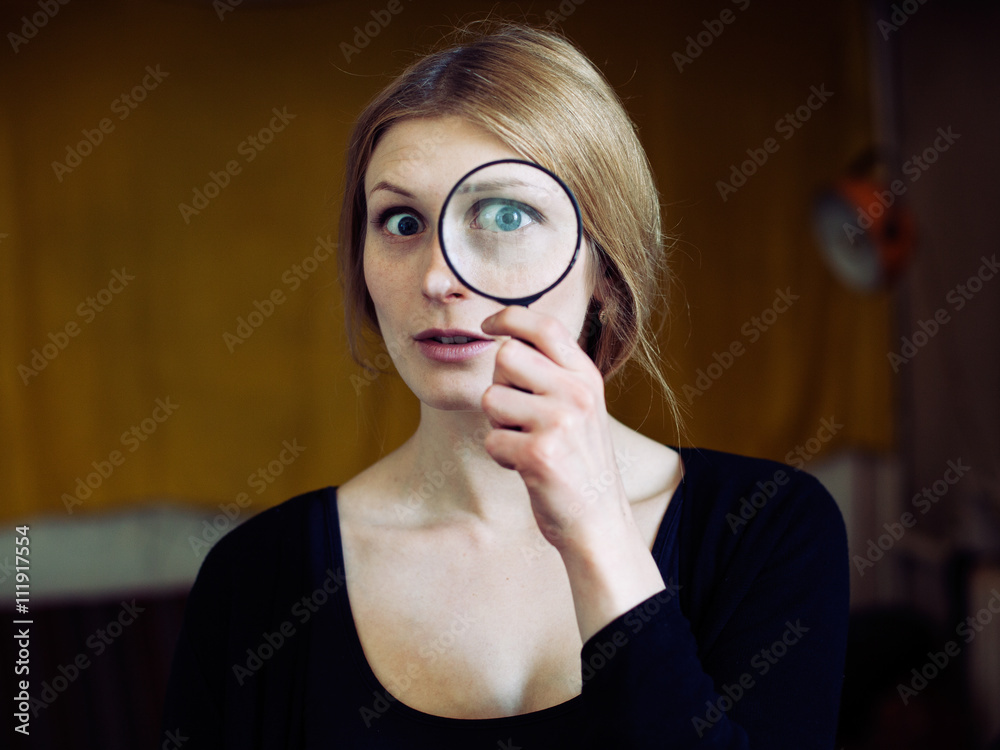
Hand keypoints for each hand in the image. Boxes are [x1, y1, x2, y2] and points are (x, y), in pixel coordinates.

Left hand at [480, 305, 626, 550]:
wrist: (598, 521)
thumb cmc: (580, 462)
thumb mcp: (582, 408)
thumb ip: (554, 373)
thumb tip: (507, 341)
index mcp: (587, 377)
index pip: (545, 326)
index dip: (509, 317)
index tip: (489, 324)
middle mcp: (576, 394)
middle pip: (506, 356)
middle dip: (500, 383)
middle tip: (518, 414)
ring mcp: (559, 423)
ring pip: (491, 398)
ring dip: (498, 424)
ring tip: (526, 442)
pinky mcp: (539, 454)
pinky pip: (492, 439)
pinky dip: (500, 456)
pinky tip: (525, 466)